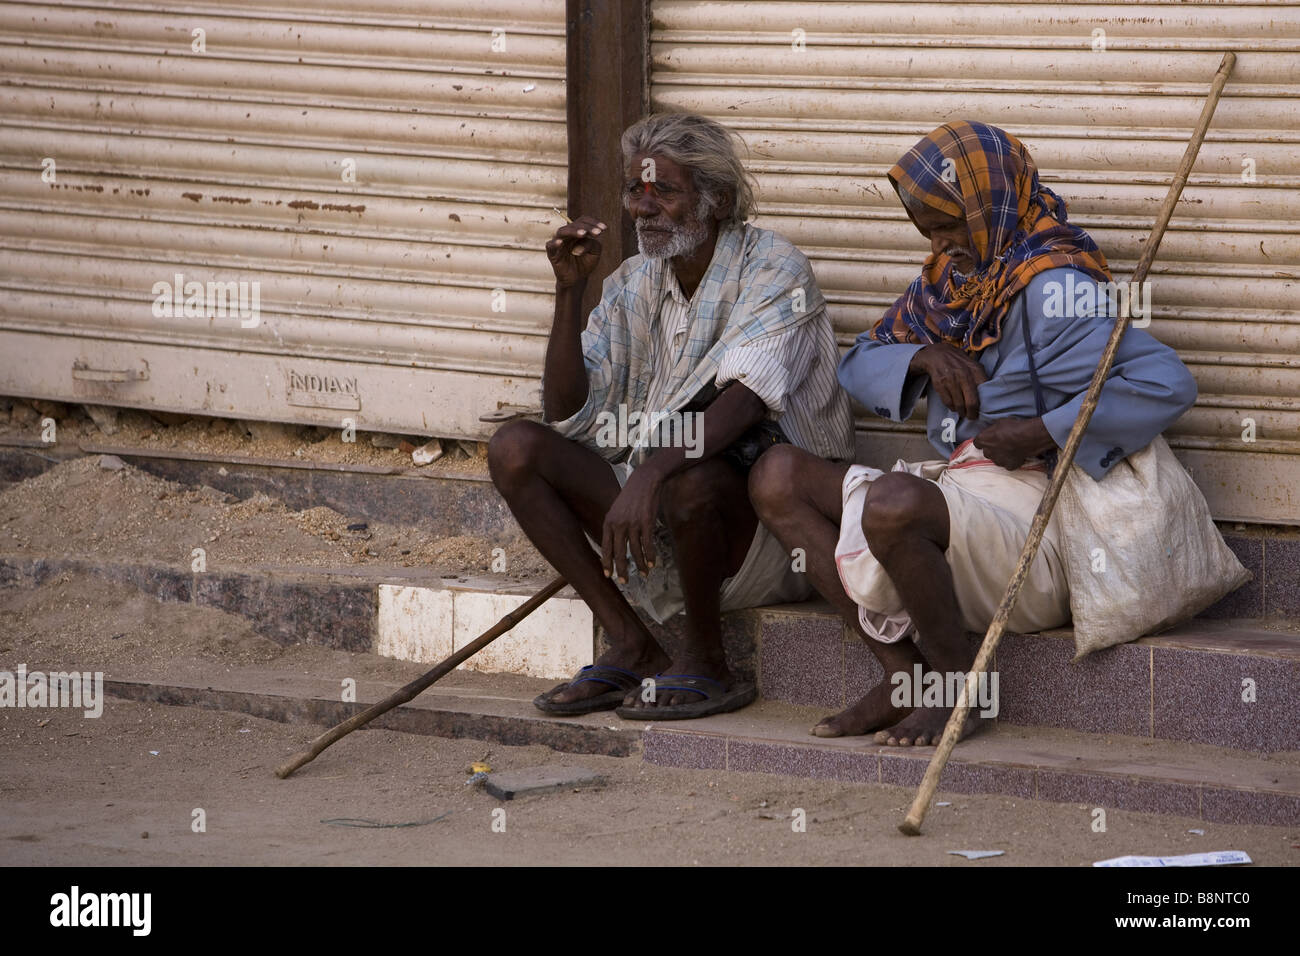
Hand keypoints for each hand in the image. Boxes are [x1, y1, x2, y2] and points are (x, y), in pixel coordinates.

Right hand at [546, 215, 605, 288]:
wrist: (577, 279)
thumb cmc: (585, 263)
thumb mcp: (594, 253)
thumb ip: (592, 245)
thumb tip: (579, 246)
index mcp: (577, 232)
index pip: (583, 221)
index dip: (593, 222)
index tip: (604, 229)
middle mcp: (567, 235)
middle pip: (574, 224)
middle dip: (587, 227)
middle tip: (597, 233)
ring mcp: (559, 243)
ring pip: (562, 232)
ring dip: (573, 231)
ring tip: (584, 234)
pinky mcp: (552, 253)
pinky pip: (550, 246)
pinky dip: (555, 243)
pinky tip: (560, 242)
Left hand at [601, 466, 662, 582]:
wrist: (644, 481)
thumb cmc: (631, 496)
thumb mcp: (616, 510)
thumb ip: (614, 526)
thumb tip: (614, 544)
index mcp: (609, 522)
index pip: (605, 547)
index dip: (606, 563)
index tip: (608, 575)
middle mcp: (619, 525)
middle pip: (619, 553)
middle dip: (622, 569)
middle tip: (624, 581)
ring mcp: (633, 524)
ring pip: (635, 551)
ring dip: (640, 565)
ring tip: (644, 573)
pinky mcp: (646, 523)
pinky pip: (648, 544)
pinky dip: (650, 556)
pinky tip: (652, 563)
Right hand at [910, 342, 988, 419]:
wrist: (936, 354)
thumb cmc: (957, 361)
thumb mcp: (972, 364)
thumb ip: (980, 377)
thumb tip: (988, 395)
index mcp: (975, 370)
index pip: (984, 391)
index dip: (984, 404)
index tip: (984, 409)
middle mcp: (964, 375)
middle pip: (972, 402)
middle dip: (972, 413)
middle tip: (973, 417)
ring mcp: (951, 380)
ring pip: (959, 404)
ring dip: (962, 412)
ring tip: (963, 413)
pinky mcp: (940, 384)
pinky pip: (948, 402)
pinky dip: (952, 407)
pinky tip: (954, 407)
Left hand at [973, 417, 1054, 470]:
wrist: (1027, 437)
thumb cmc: (1012, 427)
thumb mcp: (999, 422)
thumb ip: (993, 430)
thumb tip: (993, 432)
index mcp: (983, 440)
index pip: (977, 442)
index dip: (984, 441)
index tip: (989, 439)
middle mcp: (987, 452)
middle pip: (987, 452)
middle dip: (992, 449)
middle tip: (1001, 444)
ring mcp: (998, 461)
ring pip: (997, 459)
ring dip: (1001, 456)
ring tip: (1010, 450)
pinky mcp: (1008, 466)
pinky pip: (1008, 464)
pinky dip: (1011, 461)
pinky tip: (1017, 456)